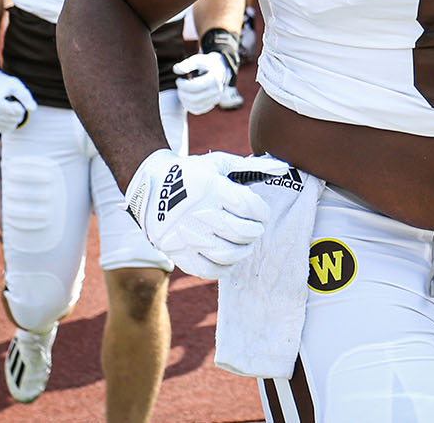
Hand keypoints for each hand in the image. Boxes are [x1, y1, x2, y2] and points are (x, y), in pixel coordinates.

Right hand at [0, 70, 35, 130]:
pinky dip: (10, 122)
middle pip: (17, 119)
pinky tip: (7, 113)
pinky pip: (7, 129)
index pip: (20, 111)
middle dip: (19, 110)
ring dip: (15, 116)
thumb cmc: (1, 83)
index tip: (13, 97)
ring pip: (13, 125)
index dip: (20, 103)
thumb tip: (33, 109)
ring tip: (8, 106)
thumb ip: (25, 96)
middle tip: (12, 101)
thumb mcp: (14, 84)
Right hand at [124, 149, 290, 278]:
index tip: (260, 212)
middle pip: (241, 232)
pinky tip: (228, 259)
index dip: (261, 212)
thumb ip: (251, 167)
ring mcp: (187, 235)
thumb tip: (283, 169)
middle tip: (254, 228)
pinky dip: (224, 268)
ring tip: (244, 243)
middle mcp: (199, 213)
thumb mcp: (218, 163)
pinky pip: (207, 270)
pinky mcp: (178, 252)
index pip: (249, 207)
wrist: (150, 186)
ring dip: (243, 250)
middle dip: (255, 231)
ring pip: (227, 253)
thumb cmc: (191, 174)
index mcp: (211, 188)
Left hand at [173, 49, 231, 114]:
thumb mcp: (198, 60)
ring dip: (184, 100)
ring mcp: (215, 99)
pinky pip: (198, 110)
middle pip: (195, 98)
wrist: (219, 69)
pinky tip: (185, 98)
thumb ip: (187, 64)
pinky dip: (188, 106)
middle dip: (182, 93)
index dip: (183, 85)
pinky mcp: (211, 104)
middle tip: (179, 87)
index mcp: (214, 79)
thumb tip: (175, 69)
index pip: (195, 87)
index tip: (178, 80)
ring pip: (195, 106)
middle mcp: (217, 91)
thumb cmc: (206, 63)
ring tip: (181, 91)